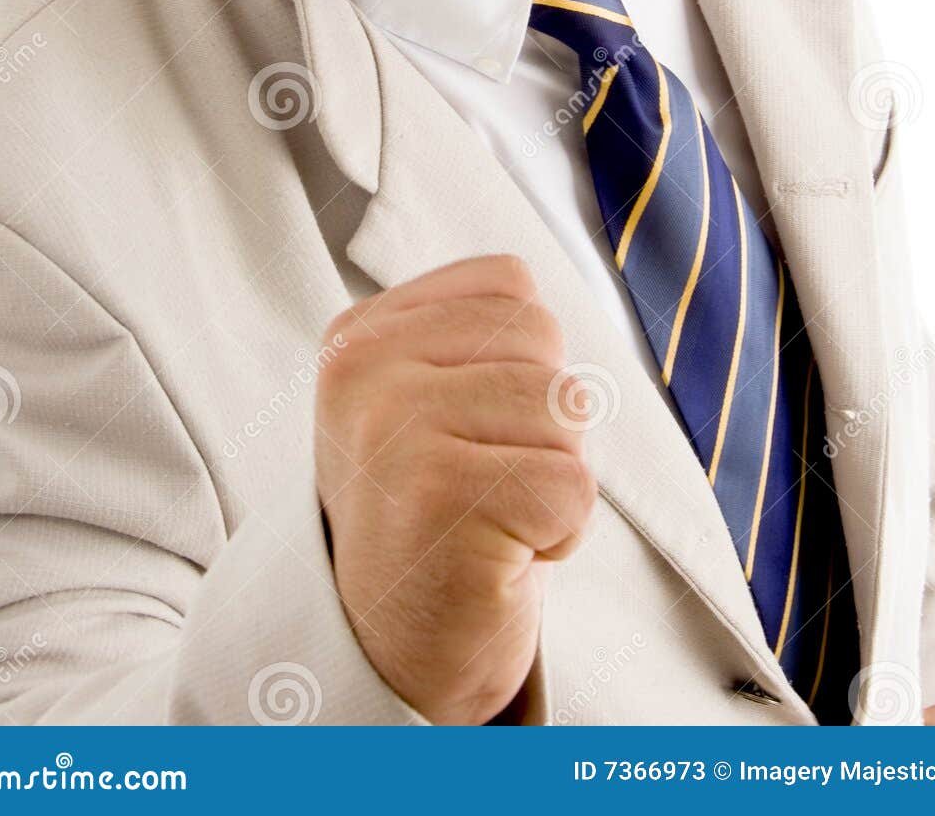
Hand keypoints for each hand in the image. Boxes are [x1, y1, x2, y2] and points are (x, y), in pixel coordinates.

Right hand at [314, 253, 596, 724]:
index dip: (524, 358)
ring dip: (556, 475)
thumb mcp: (424, 399)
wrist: (387, 651)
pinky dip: (561, 532)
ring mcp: (395, 429)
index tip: (472, 426)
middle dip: (545, 419)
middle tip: (485, 480)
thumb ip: (474, 335)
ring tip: (492, 515)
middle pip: (542, 338)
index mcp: (361, 335)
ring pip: (565, 407)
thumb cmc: (429, 516)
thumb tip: (544, 305)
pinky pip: (573, 485)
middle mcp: (365, 370)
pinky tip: (501, 554)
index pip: (508, 283)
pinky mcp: (438, 497)